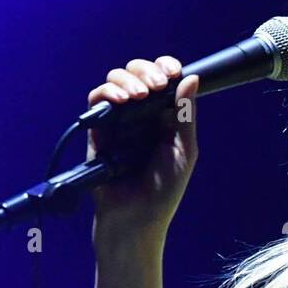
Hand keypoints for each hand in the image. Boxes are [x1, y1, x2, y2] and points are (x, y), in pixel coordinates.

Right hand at [85, 56, 198, 258]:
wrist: (136, 220)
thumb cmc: (164, 191)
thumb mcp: (184, 151)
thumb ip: (186, 115)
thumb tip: (191, 78)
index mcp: (165, 117)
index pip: (164, 80)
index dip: (166, 67)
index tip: (172, 71)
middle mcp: (141, 115)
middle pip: (138, 73)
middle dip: (147, 71)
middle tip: (157, 86)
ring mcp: (119, 121)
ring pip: (116, 81)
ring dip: (127, 79)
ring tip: (138, 96)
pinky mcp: (98, 131)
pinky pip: (96, 102)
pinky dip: (107, 94)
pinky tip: (122, 102)